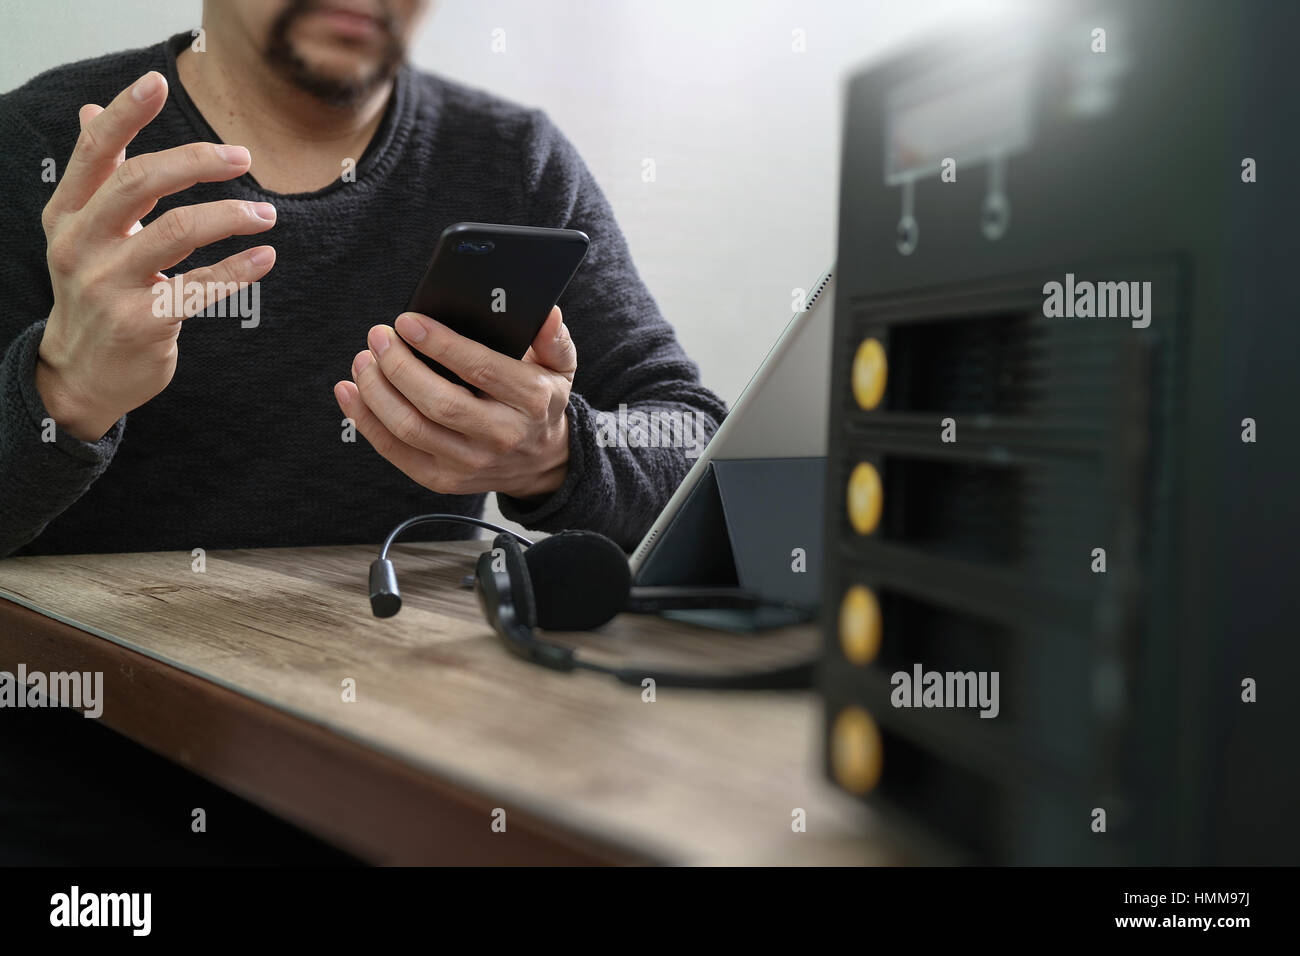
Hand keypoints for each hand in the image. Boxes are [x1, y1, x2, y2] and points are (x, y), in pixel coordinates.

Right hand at [35, 70, 276, 440]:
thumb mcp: (79, 233)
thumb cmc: (92, 293)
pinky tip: (265, 257)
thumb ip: (95, 176)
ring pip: (177, 232)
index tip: (158, 81)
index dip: (126, 114)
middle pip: (140, 183)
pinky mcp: (142, 325)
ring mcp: (109, 287)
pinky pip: (199, 288)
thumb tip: (93, 111)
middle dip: (197, 162)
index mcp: (67, 215)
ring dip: (230, 217)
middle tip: (243, 157)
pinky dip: (239, 270)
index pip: (96, 153)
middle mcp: (81, 245)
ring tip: (266, 216)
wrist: (82, 373)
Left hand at [334, 306, 575, 498]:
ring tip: (364, 359)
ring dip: (376, 391)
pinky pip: (394, 451)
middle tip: (378, 336)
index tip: (407, 321)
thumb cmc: (540, 403)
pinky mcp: (442, 479)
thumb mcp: (560, 368)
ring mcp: (469, 463)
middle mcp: (501, 436)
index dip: (439, 344)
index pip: (480, 370)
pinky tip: (351, 390)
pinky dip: (365, 420)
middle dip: (399, 366)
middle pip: (438, 403)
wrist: (541, 463)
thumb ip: (554, 339)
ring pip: (410, 428)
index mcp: (531, 402)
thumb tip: (545, 313)